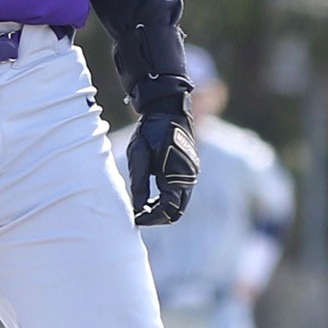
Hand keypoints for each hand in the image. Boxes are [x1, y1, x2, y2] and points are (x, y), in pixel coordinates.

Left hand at [126, 105, 199, 225]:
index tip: (135, 219)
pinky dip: (169, 200)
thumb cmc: (151, 130)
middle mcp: (188, 177)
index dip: (151, 218)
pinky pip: (181, 193)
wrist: (167, 109)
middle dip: (158, 217)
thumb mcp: (139, 155)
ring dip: (163, 209)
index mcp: (176, 175)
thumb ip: (139, 182)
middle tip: (139, 216)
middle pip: (176, 211)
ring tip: (144, 208)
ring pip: (180, 204)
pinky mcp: (190, 169)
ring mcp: (191, 174)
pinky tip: (153, 197)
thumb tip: (137, 208)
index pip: (167, 209)